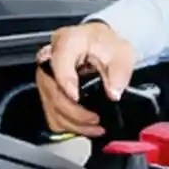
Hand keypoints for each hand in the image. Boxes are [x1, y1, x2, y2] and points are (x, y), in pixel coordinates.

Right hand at [35, 21, 135, 137]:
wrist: (101, 47)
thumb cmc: (107, 46)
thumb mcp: (121, 53)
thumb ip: (119, 72)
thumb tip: (113, 92)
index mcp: (68, 41)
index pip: (58, 62)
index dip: (65, 82)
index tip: (76, 97)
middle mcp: (51, 58)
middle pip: (52, 90)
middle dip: (74, 112)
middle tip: (95, 119)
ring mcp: (47, 76)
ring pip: (50, 106)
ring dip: (73, 122)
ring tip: (95, 127)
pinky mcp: (48, 91)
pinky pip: (52, 114)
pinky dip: (69, 124)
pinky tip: (85, 125)